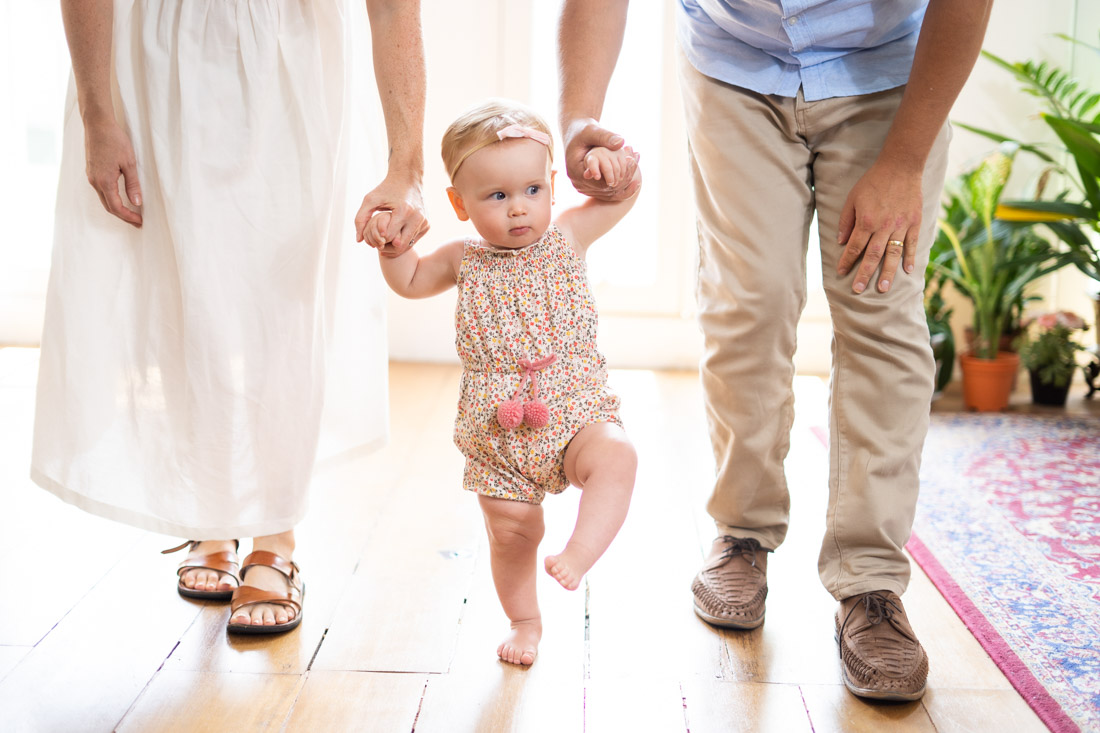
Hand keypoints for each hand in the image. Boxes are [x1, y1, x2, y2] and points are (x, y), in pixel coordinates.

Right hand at [83, 118, 142, 226]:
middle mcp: (95, 181)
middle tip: (137, 221)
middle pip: (108, 206)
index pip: (116, 207)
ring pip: (104, 199)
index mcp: (104, 181)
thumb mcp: (129, 163)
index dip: (128, 217)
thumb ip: (133, 184)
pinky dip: (111, 198)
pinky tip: (121, 198)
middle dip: (123, 216)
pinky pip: (101, 190)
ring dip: (117, 208)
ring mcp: (91, 176)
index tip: (140, 222)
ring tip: (131, 212)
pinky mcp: (91, 171)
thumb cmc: (114, 140)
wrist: (97, 124)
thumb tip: (137, 203)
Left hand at [354, 172, 428, 257]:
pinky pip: (413, 240)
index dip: (378, 237)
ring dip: (395, 245)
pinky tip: (395, 235)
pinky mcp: (427, 224)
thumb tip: (359, 241)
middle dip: (387, 246)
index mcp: (404, 211)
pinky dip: (403, 240)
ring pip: (407, 245)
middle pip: (400, 245)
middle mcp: (417, 218)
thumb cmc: (386, 189)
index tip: (372, 233)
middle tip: (378, 243)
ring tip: (385, 239)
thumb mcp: (370, 200)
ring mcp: (424, 222)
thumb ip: (360, 219)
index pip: (388, 236)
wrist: (408, 178)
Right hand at [563, 118, 639, 200]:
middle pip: (605, 189)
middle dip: (623, 177)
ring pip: (609, 192)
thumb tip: (621, 142)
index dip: (615, 174)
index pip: (598, 182)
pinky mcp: (592, 187)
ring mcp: (585, 187)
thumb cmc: (582, 130)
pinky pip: (610, 191)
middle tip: (635, 160)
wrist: (577, 134)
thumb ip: (604, 136)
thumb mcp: (591, 130)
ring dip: (625, 179)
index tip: (630, 160)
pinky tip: (634, 170)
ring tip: (635, 161)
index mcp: (575, 171)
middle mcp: (578, 183)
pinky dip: (622, 181)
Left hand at [835, 159, 922, 293]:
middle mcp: (884, 226)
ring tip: (882, 288)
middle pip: (873, 255)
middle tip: (858, 290)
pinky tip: (907, 271)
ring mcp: (901, 226)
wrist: (900, 166)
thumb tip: (841, 242)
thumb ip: (846, 221)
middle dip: (864, 274)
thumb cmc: (873, 182)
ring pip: (893, 254)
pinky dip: (910, 258)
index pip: (855, 247)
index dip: (847, 260)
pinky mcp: (915, 222)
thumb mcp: (852, 198)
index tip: (841, 272)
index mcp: (866, 221)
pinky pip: (912, 244)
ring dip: (888, 273)